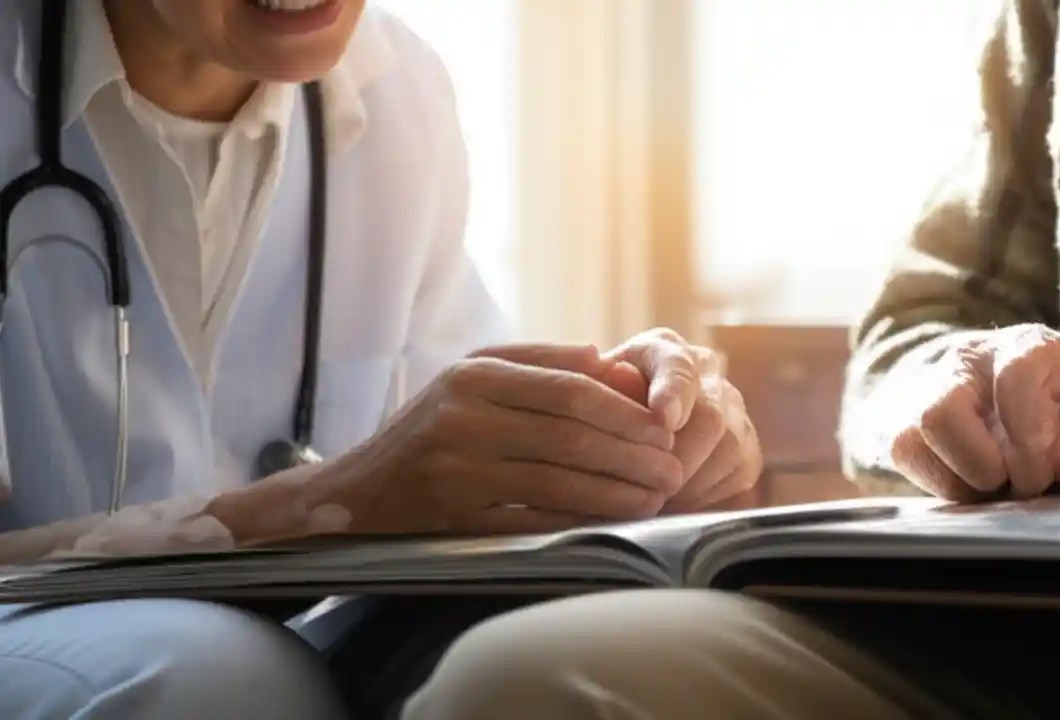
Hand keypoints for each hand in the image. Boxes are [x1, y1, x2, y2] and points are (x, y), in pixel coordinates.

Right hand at [294, 344, 681, 535]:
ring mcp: (457, 472)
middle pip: (570, 435)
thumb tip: (608, 360)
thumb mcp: (471, 377)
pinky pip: (532, 522)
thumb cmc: (429, 428)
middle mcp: (462, 420)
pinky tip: (612, 522)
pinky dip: (578, 522)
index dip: (623, 411)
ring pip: (557, 482)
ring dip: (616, 493)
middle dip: (632, 454)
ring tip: (656, 497)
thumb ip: (538, 363)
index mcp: (473, 376)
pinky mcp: (454, 519)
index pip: (567, 390)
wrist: (357, 492)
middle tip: (674, 468)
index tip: (662, 427)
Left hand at [601, 329, 763, 512]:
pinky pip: (738, 474)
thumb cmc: (603, 411)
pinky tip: (677, 504)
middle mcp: (706, 373)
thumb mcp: (590, 394)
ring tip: (658, 502)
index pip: (677, 365)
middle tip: (649, 489)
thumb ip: (597, 393)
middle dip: (678, 460)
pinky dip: (706, 495)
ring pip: (729, 448)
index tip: (665, 418)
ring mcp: (733, 409)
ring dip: (691, 483)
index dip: (673, 391)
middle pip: (710, 416)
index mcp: (662, 350)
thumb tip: (611, 397)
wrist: (632, 427)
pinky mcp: (747, 447)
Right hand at [885, 324, 1059, 501]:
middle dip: (991, 466)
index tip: (1049, 467)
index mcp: (1025, 347)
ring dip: (963, 477)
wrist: (1007, 408)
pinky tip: (974, 486)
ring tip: (997, 487)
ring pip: (916, 432)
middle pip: (944, 410)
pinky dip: (944, 485)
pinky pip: (905, 455)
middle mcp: (966, 361)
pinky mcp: (902, 426)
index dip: (1029, 434)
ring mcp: (927, 391)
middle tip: (1025, 485)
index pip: (1014, 375)